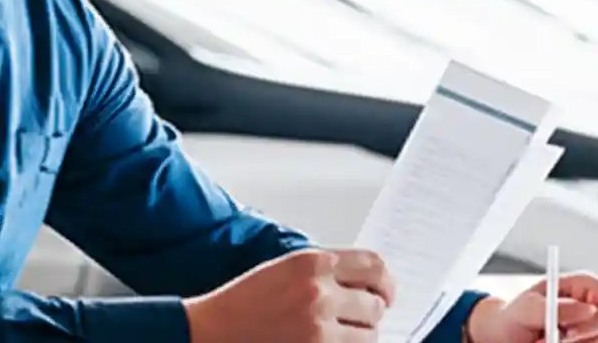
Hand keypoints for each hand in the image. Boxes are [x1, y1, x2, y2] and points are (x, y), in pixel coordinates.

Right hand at [184, 248, 395, 342]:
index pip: (374, 264)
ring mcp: (318, 326)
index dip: (387, 281)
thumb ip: (325, 273)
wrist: (211, 332)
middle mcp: (319, 291)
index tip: (387, 292)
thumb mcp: (285, 271)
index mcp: (312, 262)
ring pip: (370, 332)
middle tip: (360, 319)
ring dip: (361, 335)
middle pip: (376, 302)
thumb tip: (367, 286)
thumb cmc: (243, 304)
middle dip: (371, 312)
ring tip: (340, 335)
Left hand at [465, 272, 597, 342]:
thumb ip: (558, 307)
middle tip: (554, 341)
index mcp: (588, 287)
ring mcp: (593, 333)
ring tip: (542, 341)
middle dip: (582, 341)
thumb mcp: (529, 307)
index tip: (571, 333)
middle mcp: (596, 310)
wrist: (506, 336)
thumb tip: (589, 309)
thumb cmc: (518, 314)